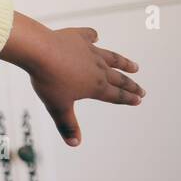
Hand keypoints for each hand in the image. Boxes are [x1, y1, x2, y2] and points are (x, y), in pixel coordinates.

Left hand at [0, 13, 144, 146]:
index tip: (138, 100)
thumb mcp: (57, 107)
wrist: (39, 51)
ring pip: (110, 58)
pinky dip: (92, 37)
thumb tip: (75, 144)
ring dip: (124, 63)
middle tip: (141, 90)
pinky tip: (95, 37)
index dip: (127, 99)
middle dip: (130, 85)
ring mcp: (88, 51)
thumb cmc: (48, 80)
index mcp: (95, 86)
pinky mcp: (77, 37)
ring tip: (134, 67)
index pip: (115, 95)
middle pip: (118, 78)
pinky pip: (88, 36)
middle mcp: (97, 68)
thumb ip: (67, 125)